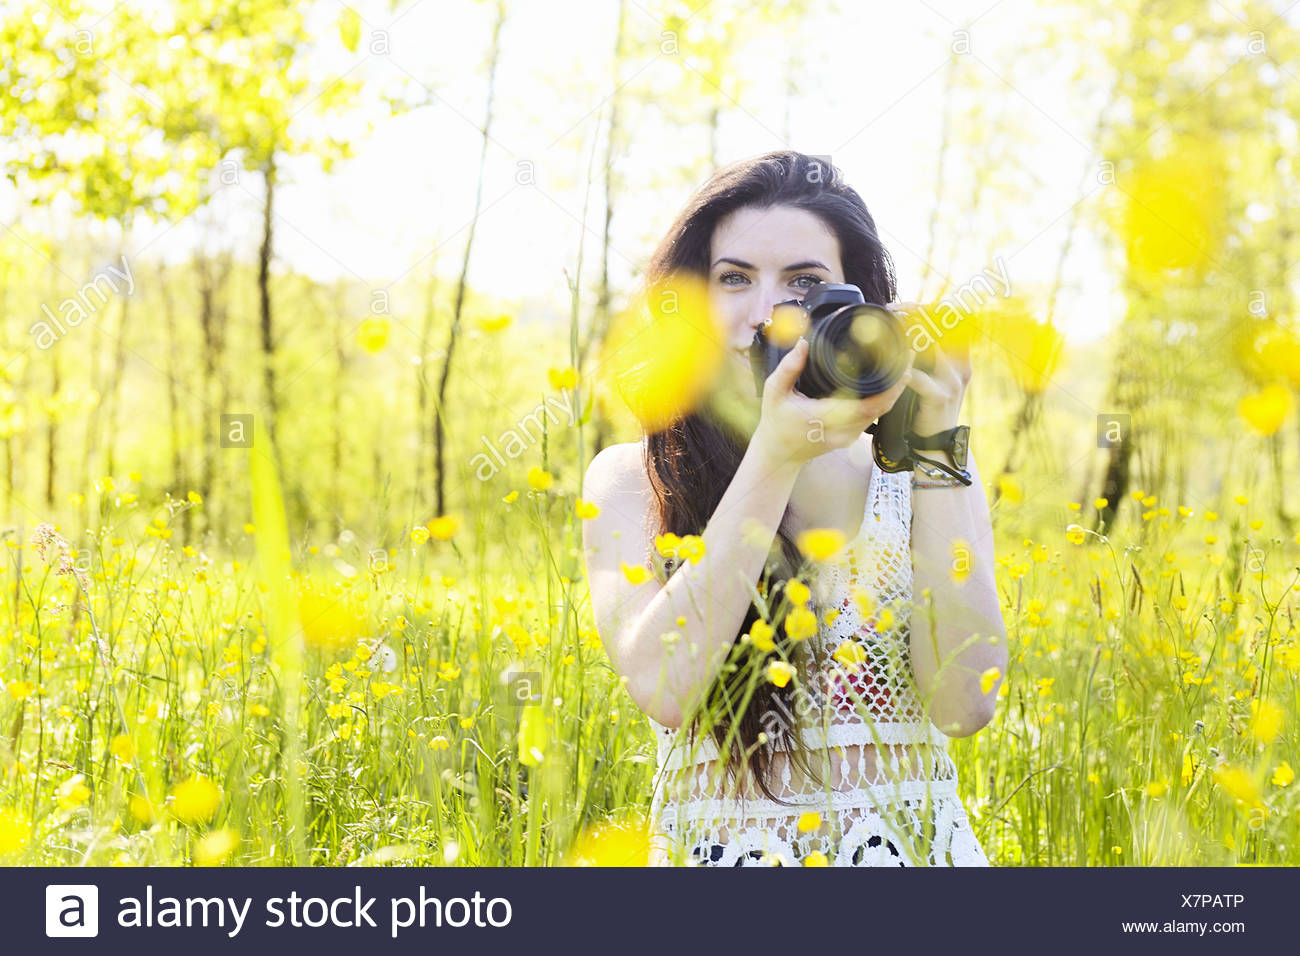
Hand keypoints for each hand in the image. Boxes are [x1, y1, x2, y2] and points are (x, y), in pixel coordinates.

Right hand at [752, 337, 914, 464]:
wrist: (778, 455)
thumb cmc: (775, 423)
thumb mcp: (774, 392)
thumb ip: (789, 367)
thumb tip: (803, 343)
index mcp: (824, 417)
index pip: (867, 404)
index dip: (889, 388)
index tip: (900, 365)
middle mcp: (840, 430)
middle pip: (881, 408)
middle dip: (899, 384)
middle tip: (908, 358)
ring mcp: (847, 437)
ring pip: (880, 414)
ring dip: (894, 392)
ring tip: (902, 366)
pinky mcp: (849, 438)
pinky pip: (872, 418)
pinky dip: (883, 401)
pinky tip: (888, 385)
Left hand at [888, 301, 970, 435]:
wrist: (936, 444)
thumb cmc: (927, 408)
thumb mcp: (932, 378)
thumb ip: (925, 358)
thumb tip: (902, 334)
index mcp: (961, 359)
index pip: (952, 322)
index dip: (928, 309)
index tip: (903, 306)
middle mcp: (961, 366)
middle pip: (944, 328)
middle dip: (917, 314)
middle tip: (894, 310)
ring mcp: (952, 381)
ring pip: (933, 348)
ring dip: (908, 337)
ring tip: (888, 330)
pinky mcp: (940, 397)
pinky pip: (920, 378)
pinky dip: (903, 370)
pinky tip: (891, 365)